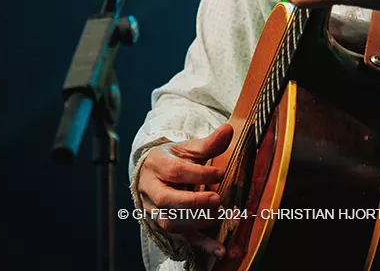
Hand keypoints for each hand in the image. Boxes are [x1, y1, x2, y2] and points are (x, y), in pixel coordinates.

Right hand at [135, 122, 232, 257]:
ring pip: (170, 222)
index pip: (175, 172)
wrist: (151, 173)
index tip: (221, 173)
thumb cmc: (172, 159)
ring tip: (220, 215)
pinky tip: (219, 249)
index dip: (199, 174)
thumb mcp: (187, 148)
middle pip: (167, 200)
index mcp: (156, 165)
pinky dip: (201, 245)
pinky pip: (181, 239)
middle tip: (217, 199)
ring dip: (197, 221)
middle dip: (193, 202)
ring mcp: (155, 211)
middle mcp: (151, 190)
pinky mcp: (165, 227)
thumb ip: (209, 143)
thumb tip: (228, 130)